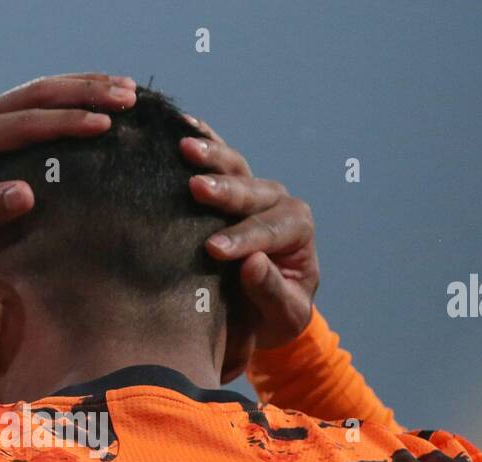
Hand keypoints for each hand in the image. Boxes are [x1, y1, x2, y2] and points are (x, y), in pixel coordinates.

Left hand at [0, 73, 136, 270]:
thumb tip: (28, 194)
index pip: (26, 122)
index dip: (67, 121)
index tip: (105, 124)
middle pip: (36, 95)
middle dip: (85, 92)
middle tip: (127, 96)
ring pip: (36, 94)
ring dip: (79, 88)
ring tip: (121, 90)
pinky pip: (29, 108)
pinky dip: (62, 101)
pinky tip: (86, 103)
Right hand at [180, 117, 318, 349]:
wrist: (265, 311)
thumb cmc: (276, 315)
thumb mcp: (285, 315)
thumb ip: (272, 291)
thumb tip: (252, 263)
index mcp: (297, 230)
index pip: (268, 232)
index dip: (242, 238)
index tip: (213, 250)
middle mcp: (278, 203)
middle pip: (253, 191)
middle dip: (225, 190)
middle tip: (196, 188)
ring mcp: (254, 193)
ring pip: (237, 168)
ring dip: (211, 157)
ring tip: (185, 148)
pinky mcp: (231, 192)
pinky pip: (221, 162)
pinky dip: (205, 141)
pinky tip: (184, 126)